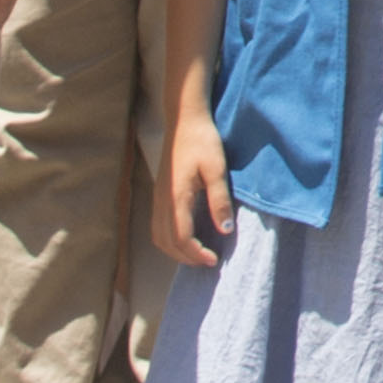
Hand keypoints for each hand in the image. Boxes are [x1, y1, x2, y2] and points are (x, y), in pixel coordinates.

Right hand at [157, 105, 234, 266]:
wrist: (183, 120)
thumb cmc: (202, 141)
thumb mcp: (217, 170)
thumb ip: (220, 201)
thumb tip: (225, 231)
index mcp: (176, 197)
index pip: (181, 238)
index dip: (196, 254)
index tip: (214, 260)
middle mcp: (162, 201)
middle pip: (167, 242)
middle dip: (186, 257)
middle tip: (208, 262)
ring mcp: (157, 198)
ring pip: (158, 236)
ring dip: (175, 251)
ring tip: (197, 254)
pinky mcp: (159, 194)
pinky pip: (158, 226)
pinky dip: (169, 240)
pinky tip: (186, 237)